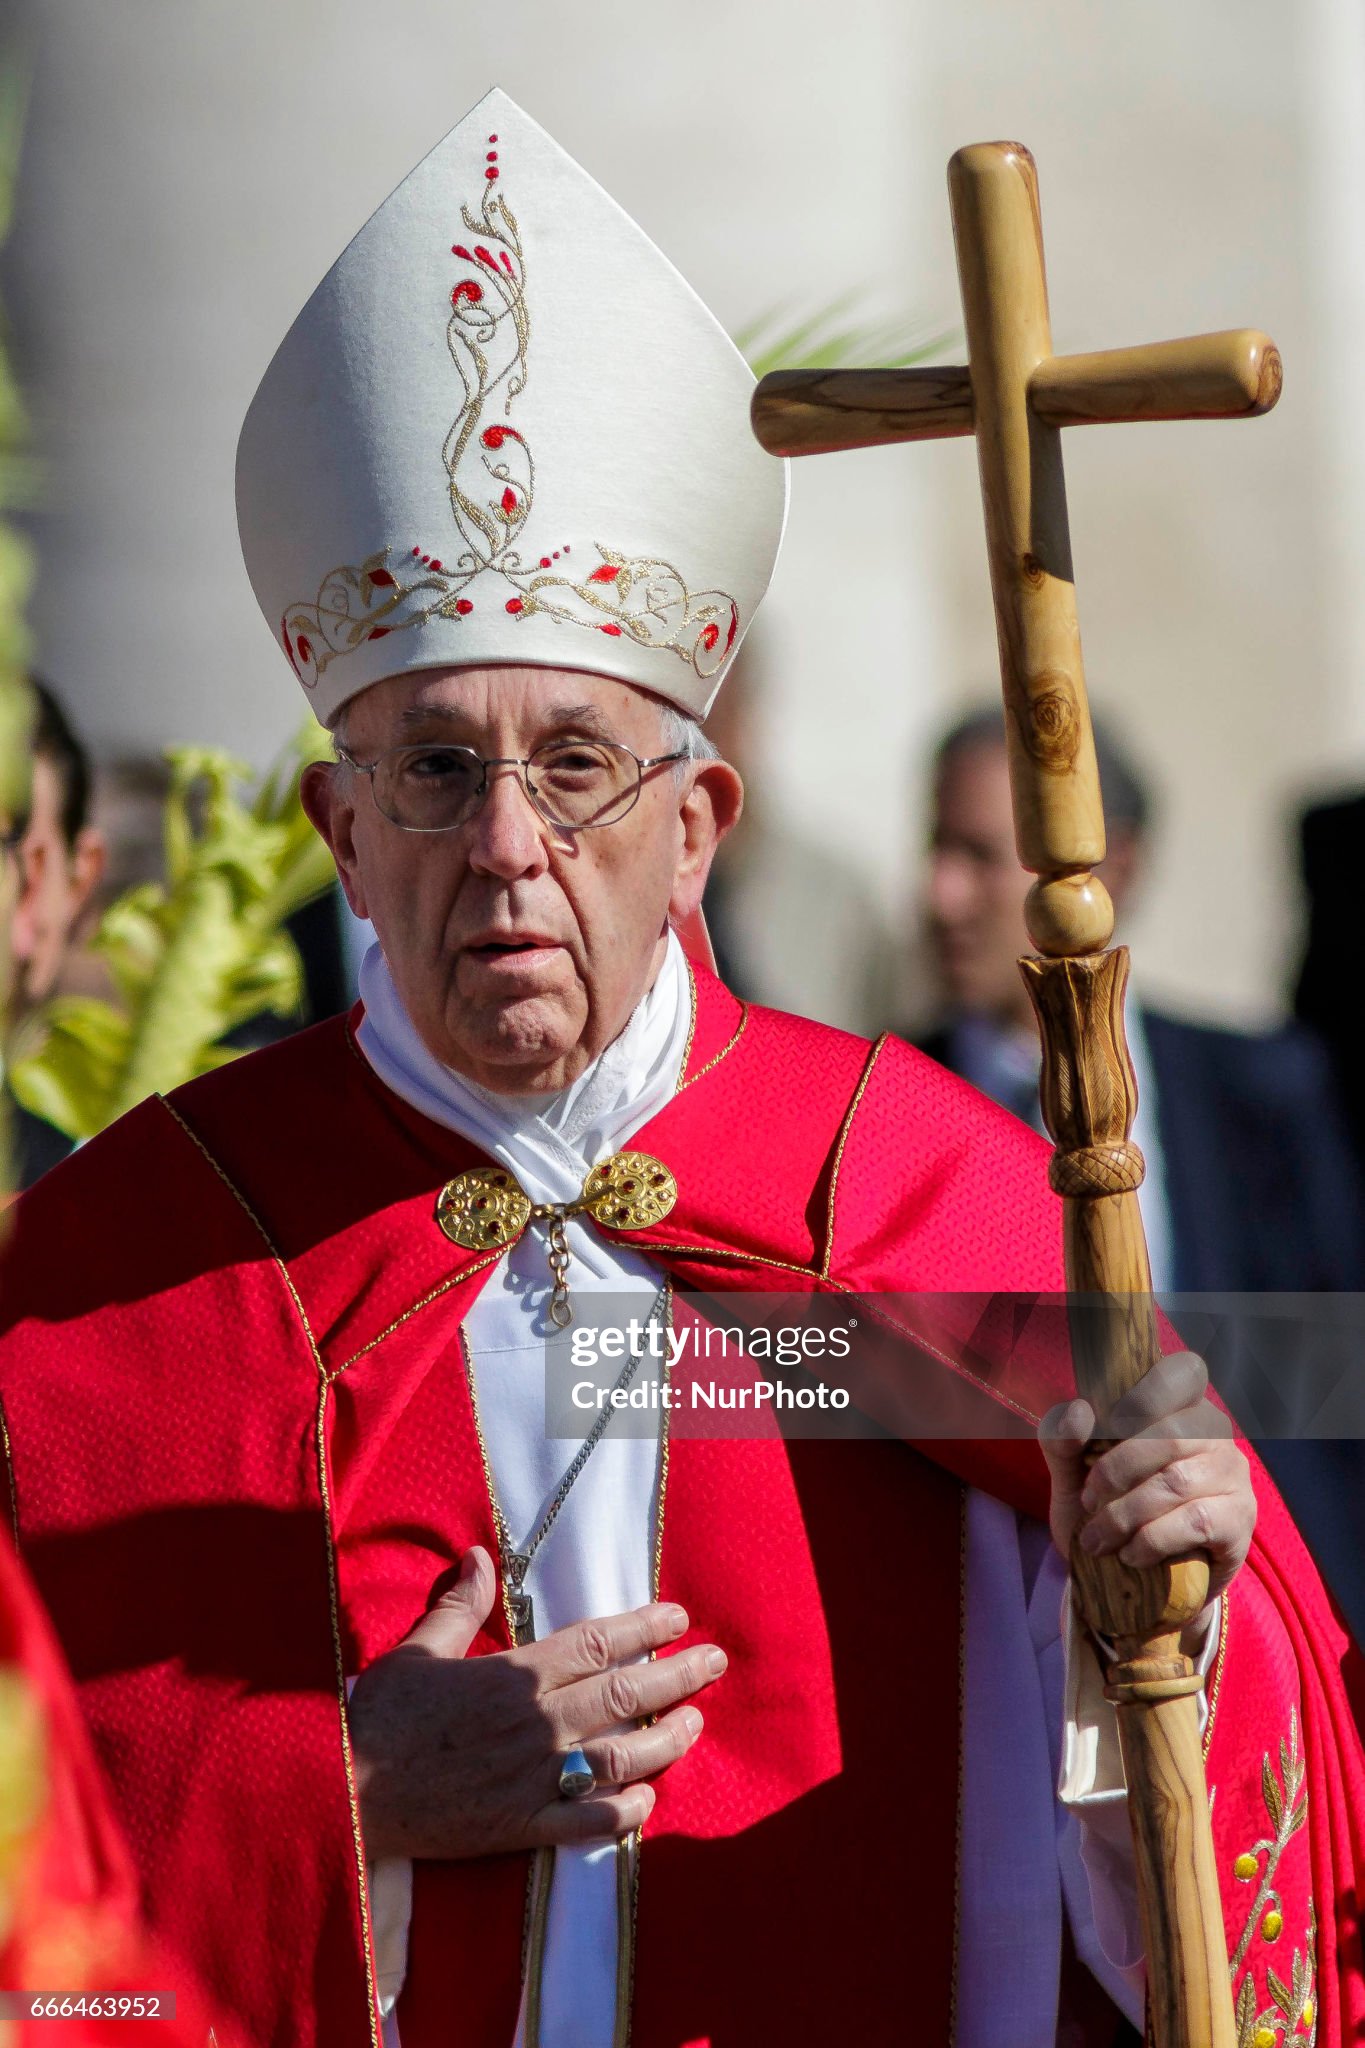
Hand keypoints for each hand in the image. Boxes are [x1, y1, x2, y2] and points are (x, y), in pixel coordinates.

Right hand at [348, 1546, 724, 1860]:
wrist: (347, 1792)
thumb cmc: (379, 1717)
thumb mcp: (419, 1649)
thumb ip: (459, 1604)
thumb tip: (481, 1556)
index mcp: (516, 1675)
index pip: (598, 1643)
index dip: (645, 1628)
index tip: (678, 1617)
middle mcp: (537, 1724)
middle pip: (626, 1695)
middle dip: (679, 1675)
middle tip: (714, 1662)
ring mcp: (534, 1779)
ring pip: (621, 1756)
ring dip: (666, 1739)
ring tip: (695, 1723)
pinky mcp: (522, 1827)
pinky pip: (588, 1821)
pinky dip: (625, 1811)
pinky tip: (647, 1799)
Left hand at [1040, 1350, 1255, 1613]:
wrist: (1137, 1584)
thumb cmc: (1107, 1511)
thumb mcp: (1072, 1475)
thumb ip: (1063, 1439)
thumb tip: (1080, 1410)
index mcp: (1179, 1406)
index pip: (1182, 1372)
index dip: (1144, 1396)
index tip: (1104, 1428)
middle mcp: (1215, 1433)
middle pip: (1170, 1434)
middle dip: (1116, 1471)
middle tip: (1088, 1500)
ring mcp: (1233, 1476)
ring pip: (1176, 1482)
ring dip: (1126, 1514)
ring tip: (1098, 1538)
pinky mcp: (1240, 1520)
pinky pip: (1195, 1522)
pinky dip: (1152, 1540)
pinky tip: (1131, 1555)